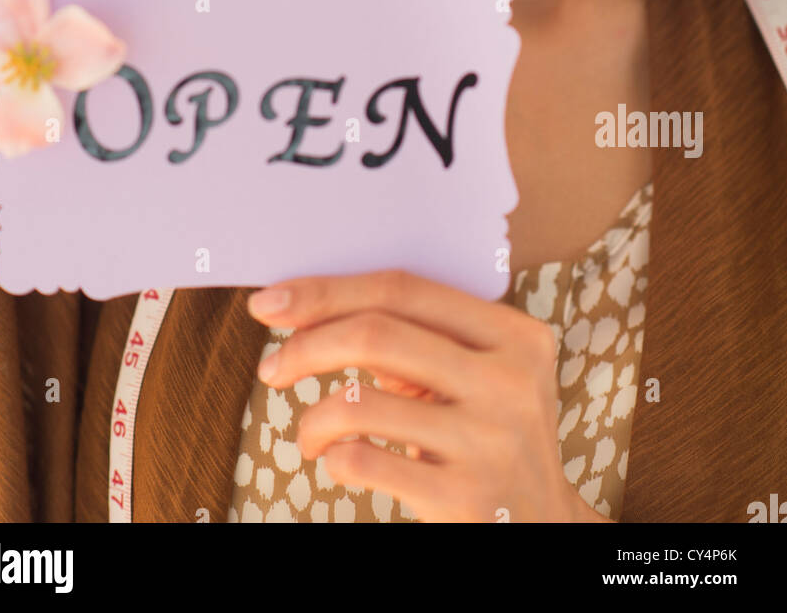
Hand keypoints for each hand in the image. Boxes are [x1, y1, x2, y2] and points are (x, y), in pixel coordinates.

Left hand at [247, 269, 611, 523]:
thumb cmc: (492, 435)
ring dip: (312, 418)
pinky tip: (340, 460)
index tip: (273, 302)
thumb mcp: (479, 375)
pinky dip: (334, 457)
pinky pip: (365, 461)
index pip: (403, 289)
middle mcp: (508, 381)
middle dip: (305, 347)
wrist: (544, 527)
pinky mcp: (465, 496)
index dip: (328, 291)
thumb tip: (307, 313)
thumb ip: (419, 338)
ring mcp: (489, 440)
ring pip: (359, 402)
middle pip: (376, 335)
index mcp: (514, 334)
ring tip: (309, 434)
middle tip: (273, 367)